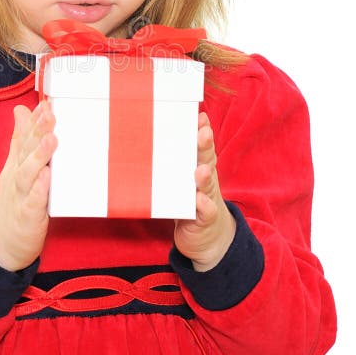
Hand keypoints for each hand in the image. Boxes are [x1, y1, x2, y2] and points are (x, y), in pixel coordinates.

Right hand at [0, 101, 55, 271]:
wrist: (0, 244)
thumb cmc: (15, 201)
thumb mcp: (15, 168)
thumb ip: (20, 140)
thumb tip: (21, 110)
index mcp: (16, 164)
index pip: (24, 138)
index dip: (34, 121)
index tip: (45, 104)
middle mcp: (17, 177)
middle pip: (25, 152)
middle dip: (37, 131)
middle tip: (49, 114)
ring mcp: (20, 196)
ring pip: (27, 174)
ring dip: (39, 156)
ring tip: (51, 139)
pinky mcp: (27, 216)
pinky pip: (33, 202)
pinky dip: (39, 189)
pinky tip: (47, 177)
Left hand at [174, 111, 235, 270]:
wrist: (207, 238)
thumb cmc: (187, 203)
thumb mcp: (179, 181)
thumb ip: (169, 163)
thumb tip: (147, 140)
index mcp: (198, 167)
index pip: (201, 147)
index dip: (201, 131)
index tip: (200, 117)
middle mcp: (205, 180)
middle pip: (206, 159)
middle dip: (205, 146)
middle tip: (203, 132)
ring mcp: (207, 198)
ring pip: (207, 185)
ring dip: (205, 177)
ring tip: (201, 170)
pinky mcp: (205, 218)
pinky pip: (206, 211)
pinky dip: (204, 205)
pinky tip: (199, 201)